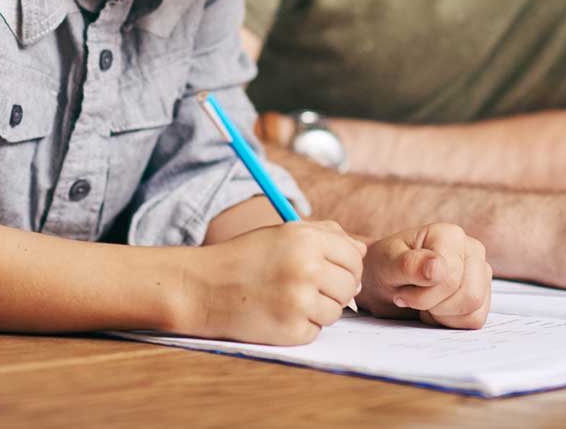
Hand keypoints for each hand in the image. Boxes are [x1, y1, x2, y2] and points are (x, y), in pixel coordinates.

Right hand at [185, 220, 364, 345]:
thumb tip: (361, 250)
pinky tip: (278, 314)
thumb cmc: (246, 257)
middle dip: (334, 289)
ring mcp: (299, 301)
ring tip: (289, 299)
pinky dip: (301, 327)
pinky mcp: (291, 330)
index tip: (331, 271)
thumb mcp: (283, 233)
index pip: (353, 257)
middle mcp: (306, 267)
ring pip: (336, 312)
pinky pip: (315, 331)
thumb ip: (325, 235)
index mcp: (306, 239)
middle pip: (349, 286)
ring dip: (318, 310)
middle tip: (307, 288)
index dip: (346, 266)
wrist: (204, 288)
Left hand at [358, 222, 491, 328]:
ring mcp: (480, 271)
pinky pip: (476, 319)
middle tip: (411, 298)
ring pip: (474, 308)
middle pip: (470, 295)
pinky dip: (451, 322)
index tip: (401, 292)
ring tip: (423, 302)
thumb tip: (437, 268)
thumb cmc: (385, 267)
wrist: (383, 279)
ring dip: (443, 314)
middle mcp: (472, 250)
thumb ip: (410, 264)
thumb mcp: (386, 264)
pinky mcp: (482, 292)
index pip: (451, 279)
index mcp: (450, 235)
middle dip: (435, 306)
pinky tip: (435, 309)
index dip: (423, 296)